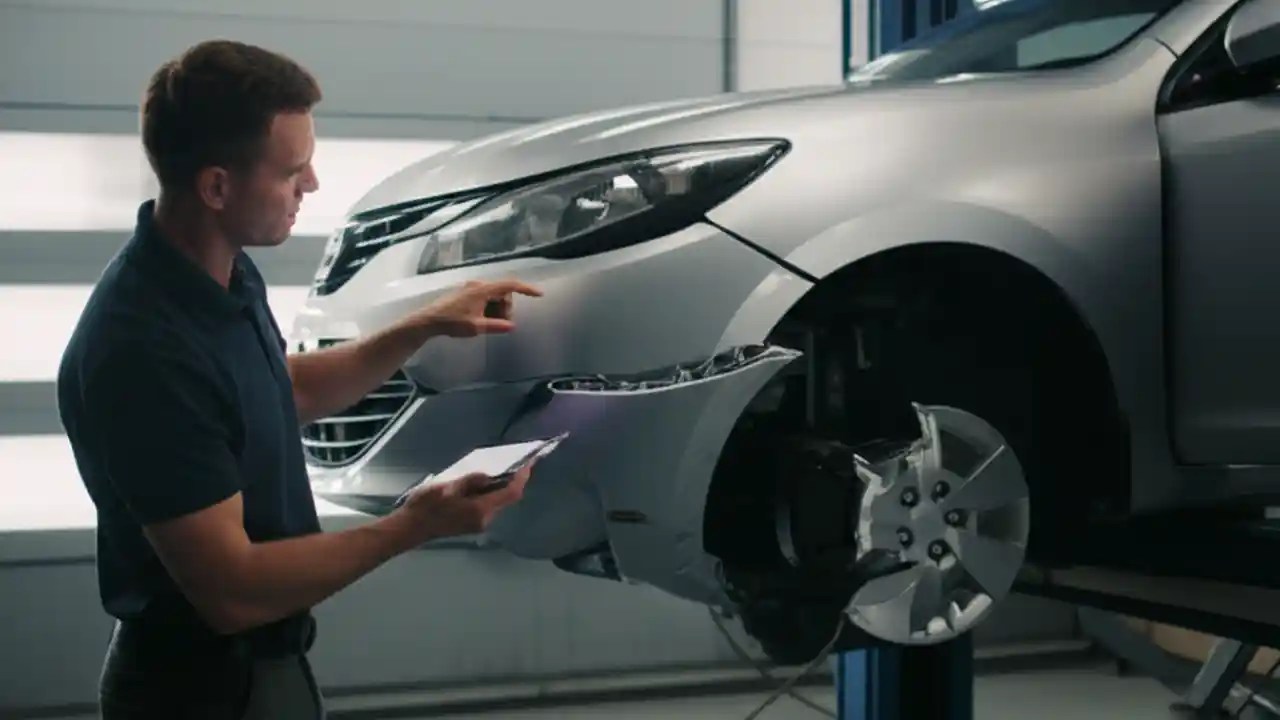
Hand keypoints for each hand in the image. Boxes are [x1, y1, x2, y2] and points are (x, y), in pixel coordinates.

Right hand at [391, 462, 532, 547]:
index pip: (510, 494)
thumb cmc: (426, 506)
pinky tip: (482, 482)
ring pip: (497, 502)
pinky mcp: (471, 523)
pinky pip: (487, 505)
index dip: (521, 478)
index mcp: (480, 510)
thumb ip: (470, 482)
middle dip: (512, 481)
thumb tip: (488, 476)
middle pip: (506, 499)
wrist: (410, 528)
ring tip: (499, 469)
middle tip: (515, 462)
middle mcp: (484, 519)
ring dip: (500, 487)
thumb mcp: (446, 487)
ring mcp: (478, 523)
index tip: (527, 464)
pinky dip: (490, 493)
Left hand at [414, 278, 542, 337]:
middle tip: (500, 325)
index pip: (510, 285)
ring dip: (497, 310)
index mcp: (482, 289)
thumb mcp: (476, 326)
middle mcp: (478, 285)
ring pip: (494, 297)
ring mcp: (471, 288)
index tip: (539, 294)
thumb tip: (512, 326)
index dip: (526, 289)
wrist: (429, 320)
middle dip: (506, 308)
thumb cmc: (452, 322)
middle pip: (503, 293)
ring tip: (488, 324)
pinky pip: (486, 298)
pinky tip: (481, 320)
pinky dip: (489, 308)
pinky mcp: (466, 293)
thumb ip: (496, 325)